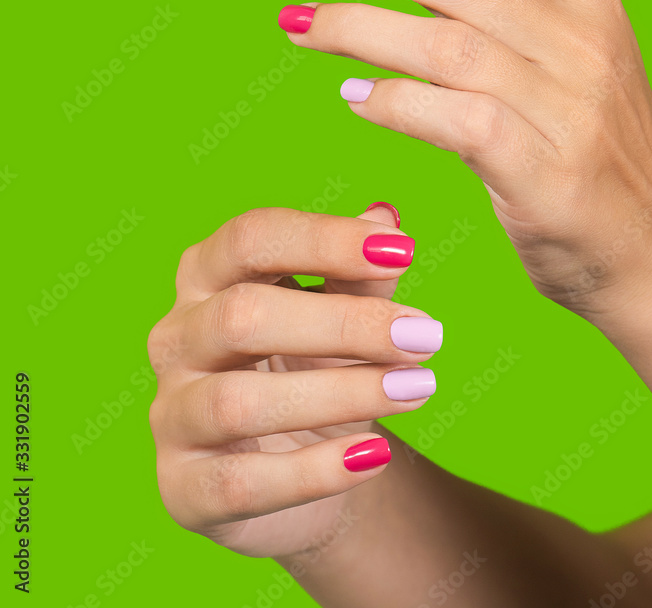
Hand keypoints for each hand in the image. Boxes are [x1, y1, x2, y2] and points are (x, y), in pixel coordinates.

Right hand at [146, 204, 441, 558]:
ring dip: (340, 394)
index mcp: (205, 275)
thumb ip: (359, 272)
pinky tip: (377, 456)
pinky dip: (315, 472)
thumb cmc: (315, 368)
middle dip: (344, 324)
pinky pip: (241, 483)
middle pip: (242, 315)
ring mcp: (171, 413)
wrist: (298, 470)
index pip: (250, 238)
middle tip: (426, 336)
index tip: (405, 250)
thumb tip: (386, 217)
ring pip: (239, 401)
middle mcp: (175, 337)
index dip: (325, 239)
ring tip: (417, 389)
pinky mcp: (183, 488)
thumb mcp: (342, 314)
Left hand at [269, 0, 651, 326]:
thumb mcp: (564, 33)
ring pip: (442, 41)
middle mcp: (581, 33)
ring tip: (295, 20)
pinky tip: (351, 95)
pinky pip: (451, 121)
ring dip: (354, 25)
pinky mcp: (545, 172)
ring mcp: (567, 104)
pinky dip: (392, 102)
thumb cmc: (587, 132)